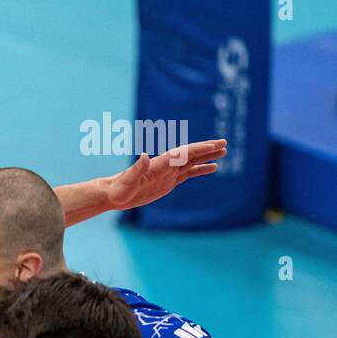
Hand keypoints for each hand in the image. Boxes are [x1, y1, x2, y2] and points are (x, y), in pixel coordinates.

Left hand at [102, 138, 225, 210]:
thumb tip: (144, 155)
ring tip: (224, 151)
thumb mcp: (127, 181)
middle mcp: (166, 166)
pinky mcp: (168, 182)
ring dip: (207, 157)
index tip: (213, 146)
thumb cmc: (118, 189)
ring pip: (192, 162)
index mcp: (159, 164)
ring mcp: (168, 173)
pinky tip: (212, 168)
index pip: (182, 154)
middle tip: (224, 142)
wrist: (113, 194)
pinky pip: (188, 174)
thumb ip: (137, 168)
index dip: (198, 150)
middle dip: (207, 149)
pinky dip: (201, 170)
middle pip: (190, 154)